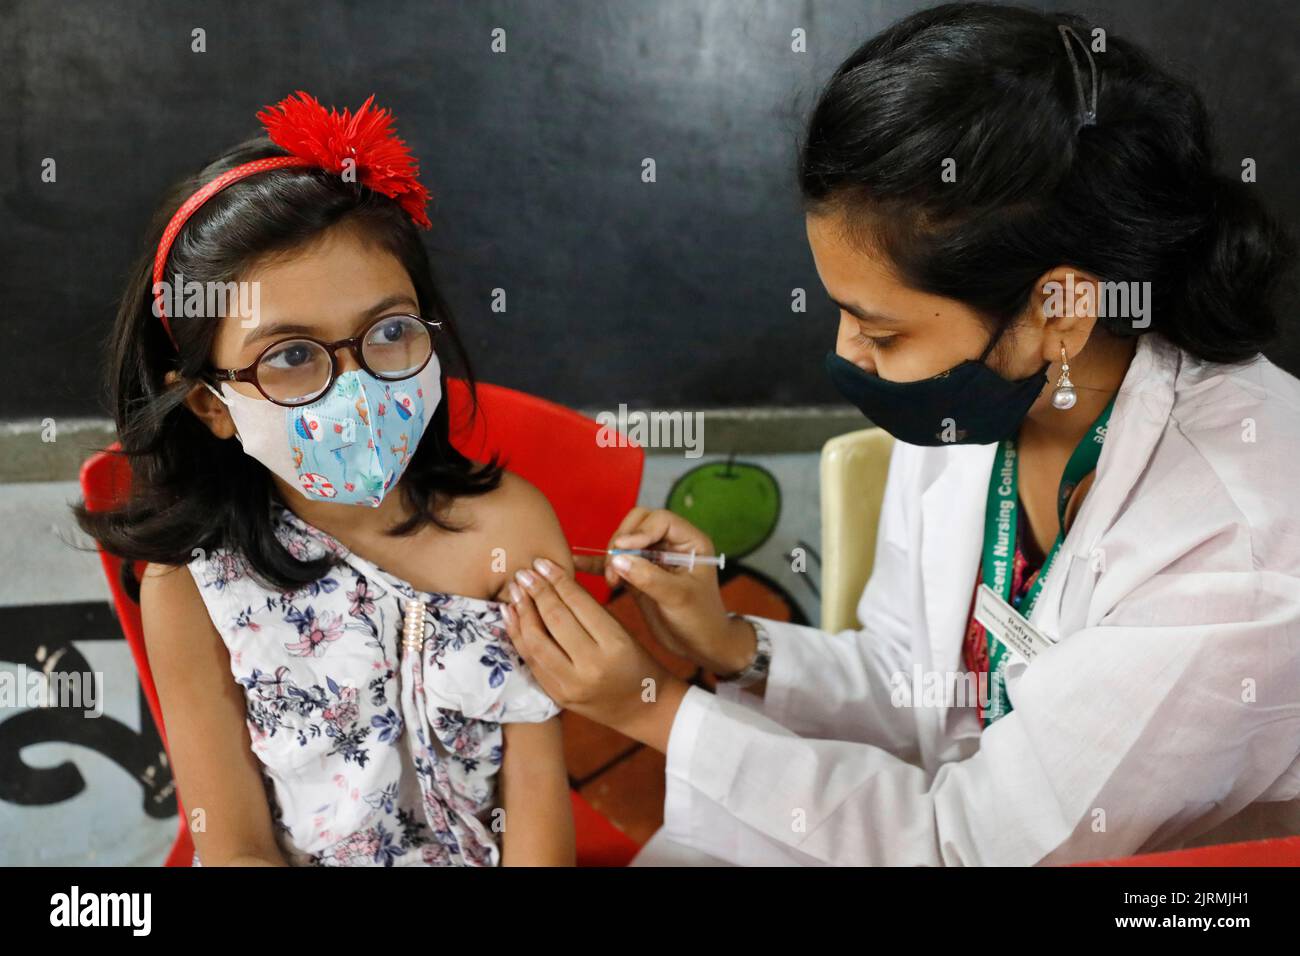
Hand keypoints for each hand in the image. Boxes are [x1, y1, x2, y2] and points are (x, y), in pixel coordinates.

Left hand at [501, 557, 688, 751]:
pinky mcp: (558, 696)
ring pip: (536, 642)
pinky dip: (519, 637)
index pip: (578, 604)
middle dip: (536, 592)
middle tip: (523, 572)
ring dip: (522, 613)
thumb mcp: (622, 632)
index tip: (542, 563)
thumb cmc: (637, 662)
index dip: (557, 580)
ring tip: (514, 591)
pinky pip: (532, 663)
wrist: (644, 708)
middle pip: (555, 620)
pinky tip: (512, 617)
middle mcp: (592, 666)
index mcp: (615, 644)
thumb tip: (554, 580)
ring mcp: (572, 685)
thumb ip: (590, 610)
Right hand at [573, 508, 756, 676]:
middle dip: (622, 542)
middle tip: (615, 567)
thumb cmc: (701, 619)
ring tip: (611, 580)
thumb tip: (617, 559)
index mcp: (690, 541)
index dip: (640, 531)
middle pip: (637, 524)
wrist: (701, 645)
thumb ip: (649, 577)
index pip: (660, 520)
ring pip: (624, 542)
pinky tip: (577, 564)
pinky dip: (598, 564)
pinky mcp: (638, 574)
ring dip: (612, 556)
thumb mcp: (678, 598)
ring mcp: (653, 559)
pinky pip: (616, 562)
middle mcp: (671, 544)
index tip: (624, 549)